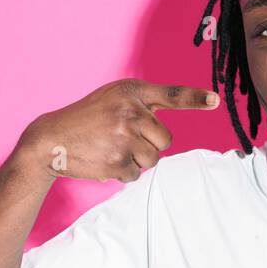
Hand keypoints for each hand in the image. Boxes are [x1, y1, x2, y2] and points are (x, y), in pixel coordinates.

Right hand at [18, 79, 218, 181]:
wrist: (51, 139)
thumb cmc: (87, 120)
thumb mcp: (113, 101)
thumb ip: (142, 107)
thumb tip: (167, 134)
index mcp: (132, 92)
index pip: (171, 95)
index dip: (196, 98)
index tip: (216, 99)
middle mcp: (131, 111)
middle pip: (166, 141)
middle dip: (149, 146)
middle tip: (122, 139)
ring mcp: (124, 136)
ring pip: (152, 160)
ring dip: (135, 160)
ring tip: (110, 149)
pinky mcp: (117, 159)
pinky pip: (135, 174)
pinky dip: (122, 173)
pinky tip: (103, 160)